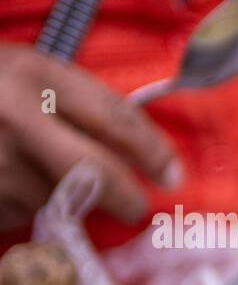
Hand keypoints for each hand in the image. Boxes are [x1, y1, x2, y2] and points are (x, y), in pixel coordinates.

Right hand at [0, 44, 180, 230]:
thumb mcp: (23, 70)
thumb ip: (76, 104)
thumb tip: (144, 156)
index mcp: (31, 75)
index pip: (114, 119)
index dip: (153, 152)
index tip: (173, 176)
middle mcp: (14, 118)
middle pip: (96, 175)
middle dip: (125, 197)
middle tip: (136, 206)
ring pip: (55, 200)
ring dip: (60, 200)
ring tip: (26, 169)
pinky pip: (17, 214)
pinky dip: (20, 205)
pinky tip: (2, 180)